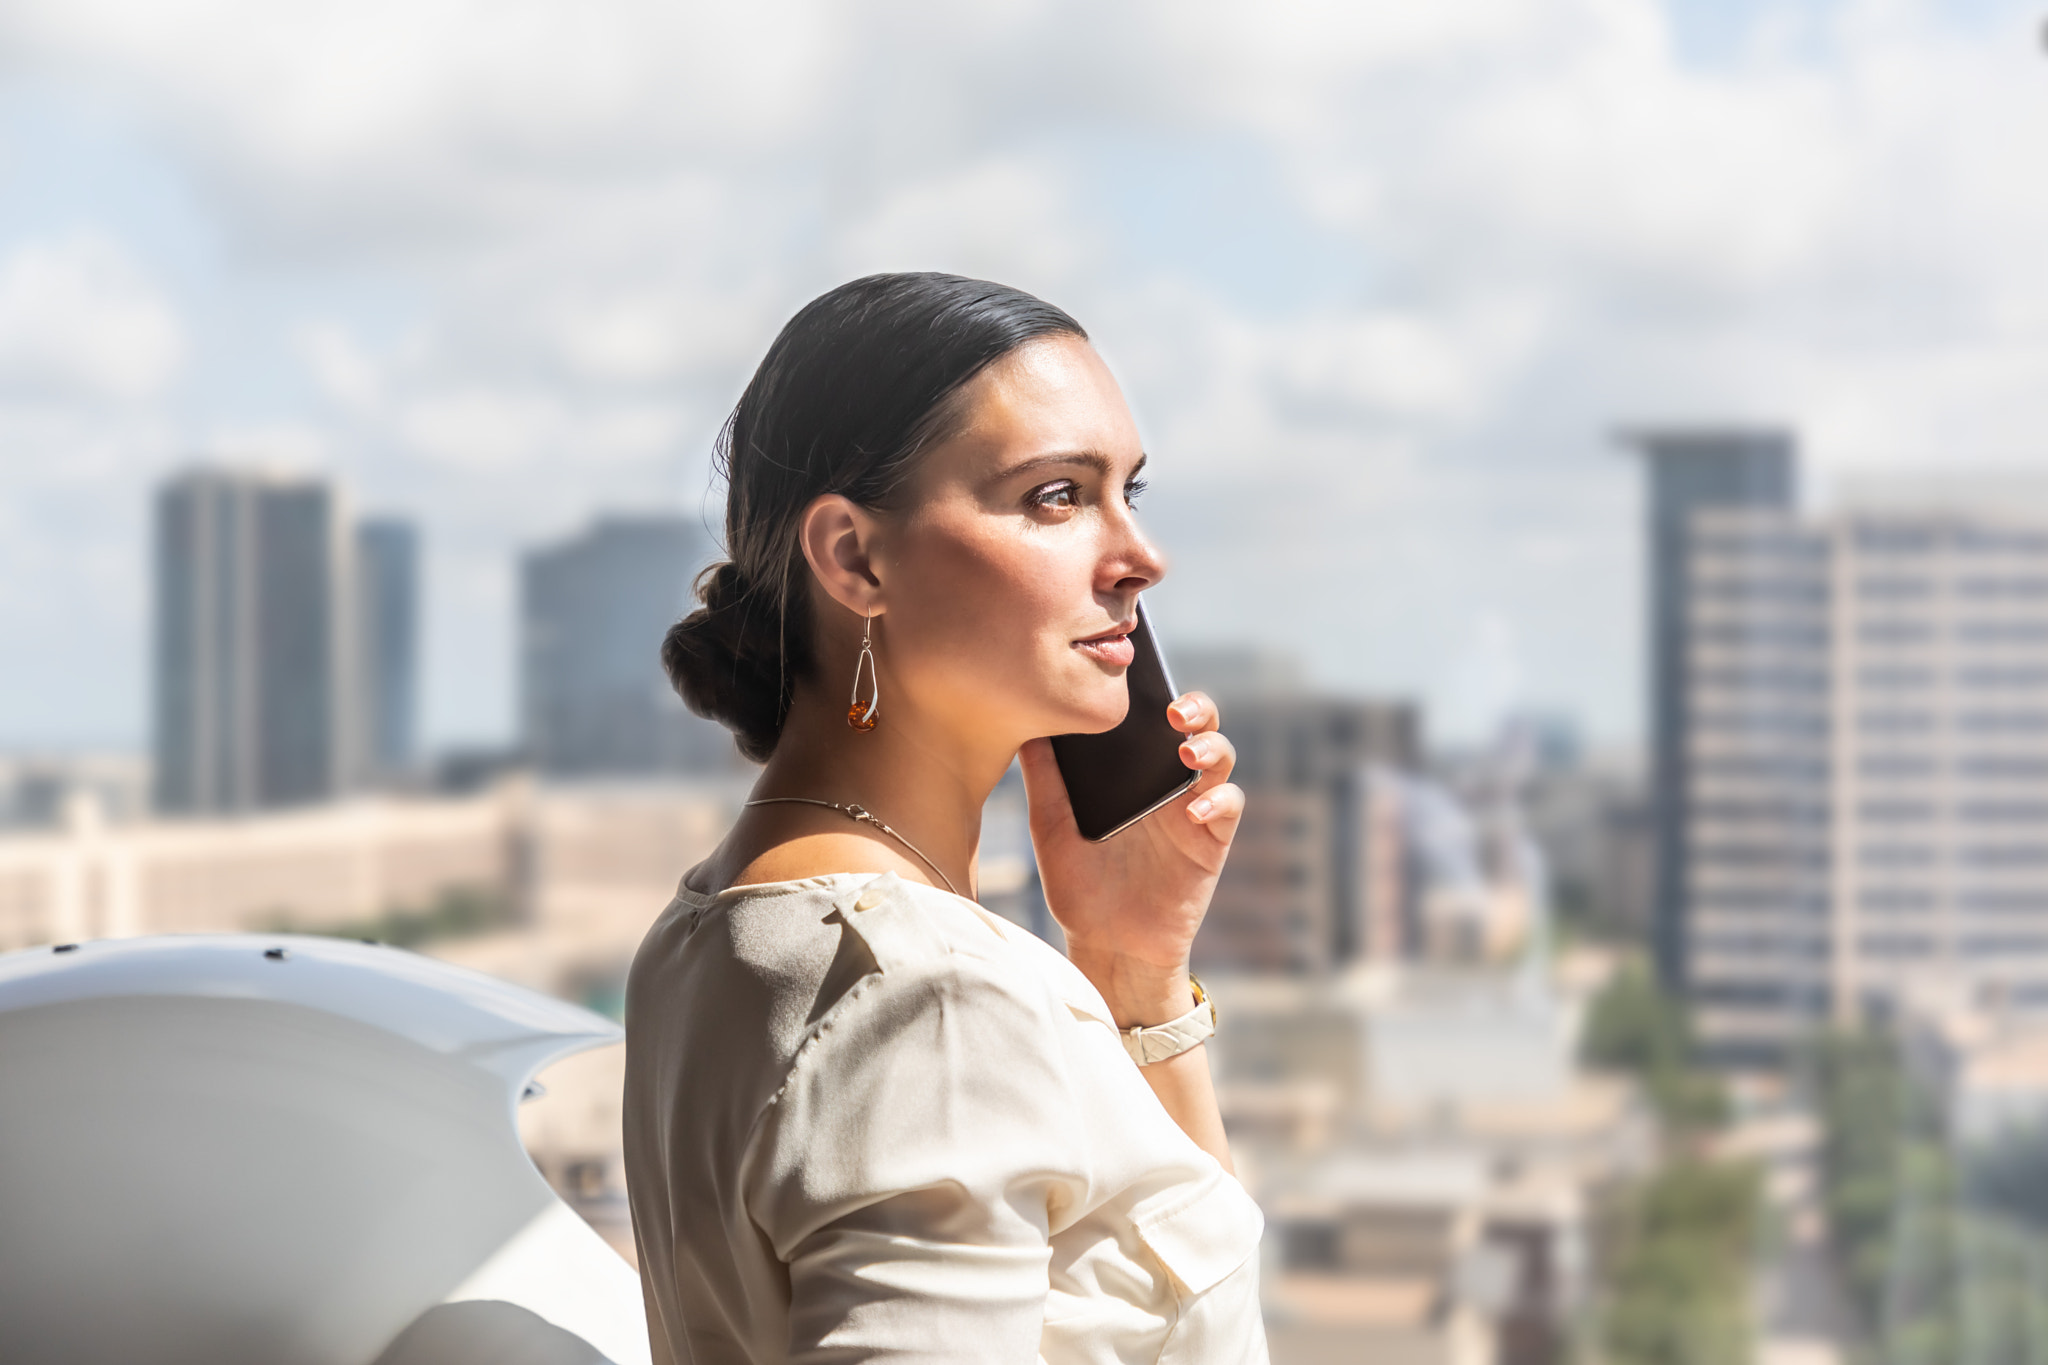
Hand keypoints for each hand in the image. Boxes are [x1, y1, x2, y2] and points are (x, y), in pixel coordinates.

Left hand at [1017, 691, 1243, 1026]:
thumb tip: (1026, 726)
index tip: (1138, 678)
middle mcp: (1167, 782)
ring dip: (1211, 746)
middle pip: (1197, 725)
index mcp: (1133, 772)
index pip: (1150, 718)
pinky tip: (1196, 809)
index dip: (1153, 692)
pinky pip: (1229, 807)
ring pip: (1221, 757)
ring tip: (1187, 752)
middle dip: (1195, 707)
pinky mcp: (1212, 841)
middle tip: (1174, 710)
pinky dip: (1219, 800)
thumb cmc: (1079, 888)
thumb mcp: (1052, 828)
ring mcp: (1193, 809)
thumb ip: (1044, 780)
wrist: (1108, 946)